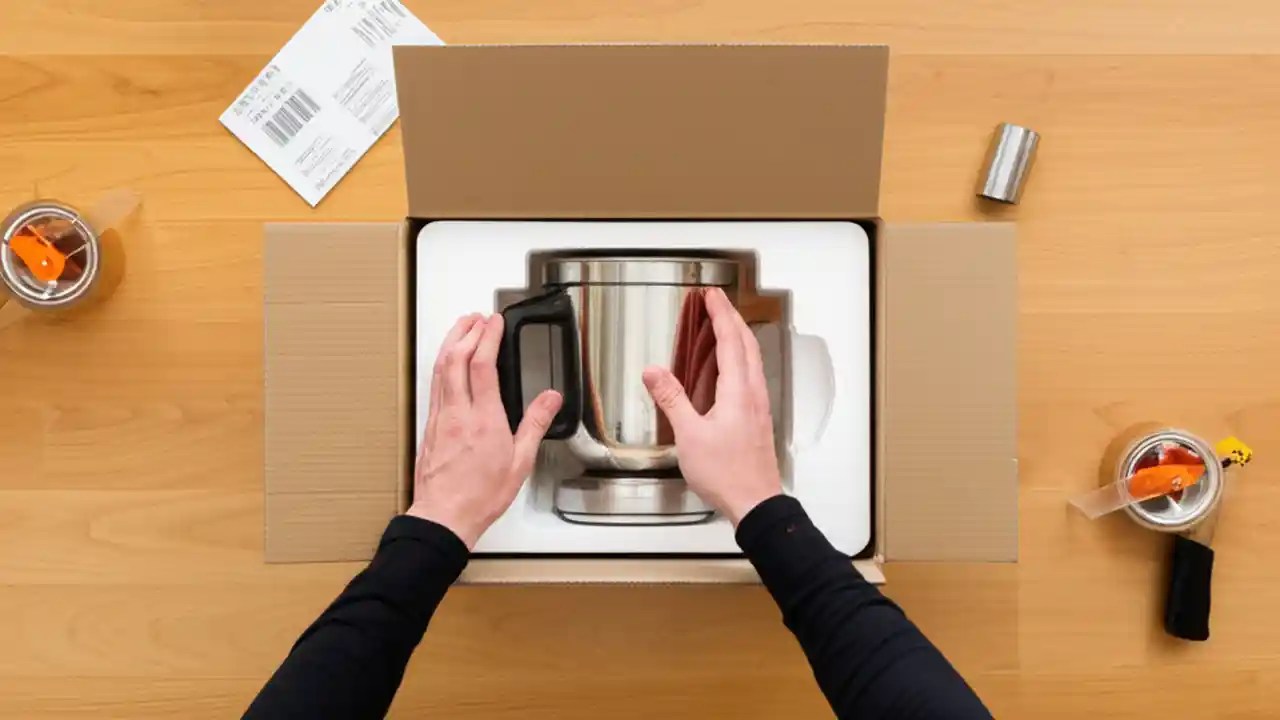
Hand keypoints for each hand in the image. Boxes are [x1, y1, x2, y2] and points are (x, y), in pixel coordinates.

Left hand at [407, 313, 562, 547]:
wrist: (443, 517)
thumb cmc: (480, 496)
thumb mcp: (520, 462)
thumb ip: (535, 425)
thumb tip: (551, 398)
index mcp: (484, 420)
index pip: (483, 366)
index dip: (488, 338)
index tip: (495, 322)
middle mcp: (458, 413)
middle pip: (455, 359)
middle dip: (466, 332)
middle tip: (478, 318)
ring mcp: (440, 418)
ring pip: (440, 369)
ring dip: (451, 343)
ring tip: (461, 328)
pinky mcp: (430, 426)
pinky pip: (435, 385)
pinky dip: (442, 364)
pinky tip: (447, 362)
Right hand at [642, 287, 782, 525]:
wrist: (756, 503)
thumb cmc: (727, 474)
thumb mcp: (689, 436)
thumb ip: (672, 400)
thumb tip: (654, 371)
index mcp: (738, 391)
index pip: (730, 341)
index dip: (720, 315)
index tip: (711, 296)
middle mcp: (753, 393)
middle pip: (747, 344)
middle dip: (731, 318)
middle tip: (717, 302)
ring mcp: (758, 406)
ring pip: (752, 359)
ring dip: (738, 337)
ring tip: (724, 325)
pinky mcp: (757, 418)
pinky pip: (751, 376)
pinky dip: (741, 358)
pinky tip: (731, 368)